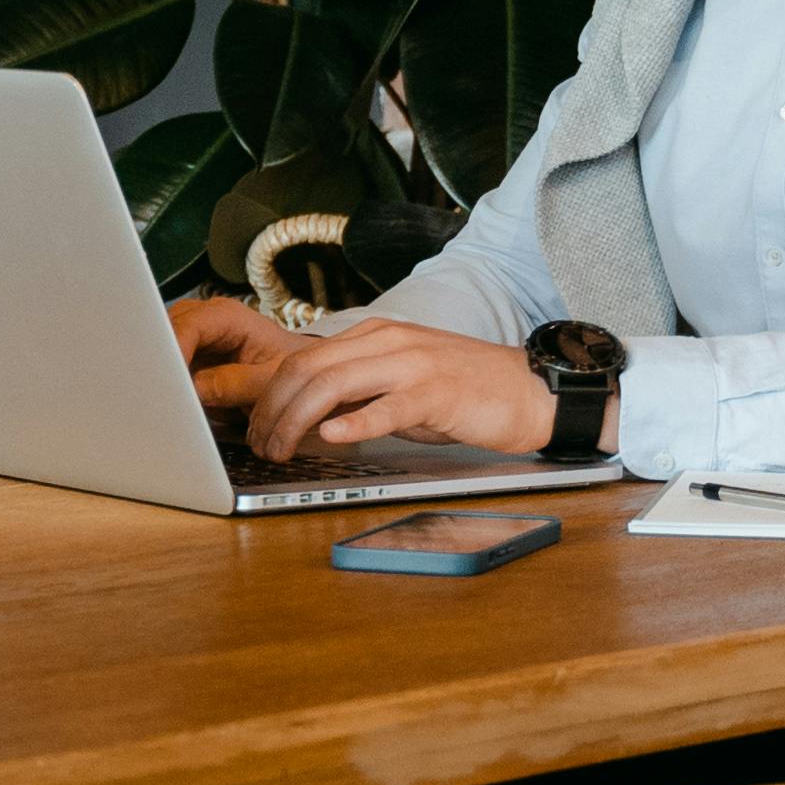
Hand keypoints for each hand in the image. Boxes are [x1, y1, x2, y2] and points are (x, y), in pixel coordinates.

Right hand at [168, 294, 291, 415]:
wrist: (300, 380)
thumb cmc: (293, 373)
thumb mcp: (270, 381)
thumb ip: (236, 384)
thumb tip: (197, 388)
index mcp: (229, 317)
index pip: (188, 325)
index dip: (173, 350)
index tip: (168, 379)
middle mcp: (208, 321)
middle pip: (166, 331)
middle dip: (163, 360)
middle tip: (163, 391)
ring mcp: (197, 339)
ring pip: (163, 348)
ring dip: (166, 372)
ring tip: (171, 397)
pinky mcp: (192, 358)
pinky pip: (170, 367)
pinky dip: (172, 383)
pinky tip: (179, 398)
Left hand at [240, 318, 560, 464]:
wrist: (528, 390)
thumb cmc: (465, 392)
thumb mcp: (400, 385)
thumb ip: (358, 392)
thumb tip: (310, 416)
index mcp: (375, 336)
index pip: (303, 359)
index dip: (270, 395)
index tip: (257, 427)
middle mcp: (388, 342)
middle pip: (307, 369)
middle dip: (272, 410)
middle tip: (261, 445)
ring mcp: (412, 364)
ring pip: (334, 384)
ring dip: (296, 420)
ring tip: (281, 448)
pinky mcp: (436, 392)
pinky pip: (387, 406)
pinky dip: (355, 422)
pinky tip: (333, 436)